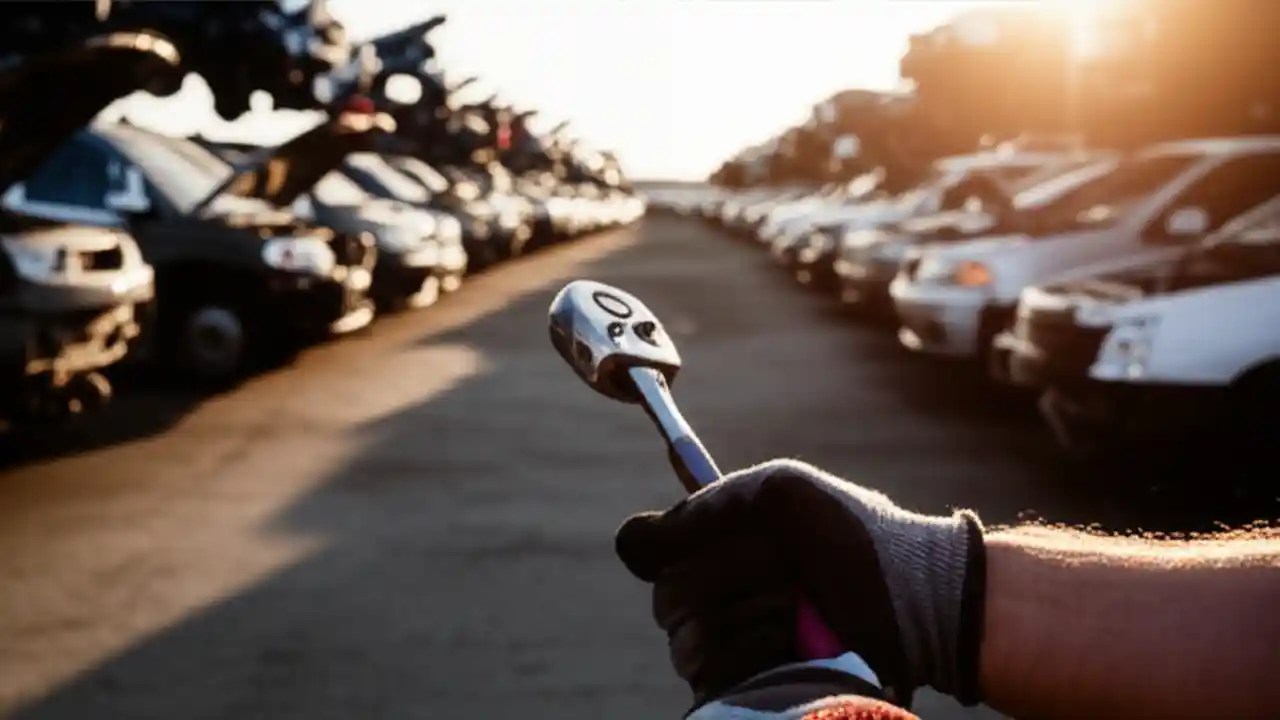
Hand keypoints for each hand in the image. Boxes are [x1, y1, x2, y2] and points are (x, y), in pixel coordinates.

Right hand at [615, 460, 985, 708]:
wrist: (916, 597)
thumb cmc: (852, 536)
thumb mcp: (778, 495)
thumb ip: (701, 509)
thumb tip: (631, 543)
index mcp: (713, 546)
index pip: (648, 551)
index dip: (679, 544)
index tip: (728, 536)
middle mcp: (711, 596)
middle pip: (667, 597)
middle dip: (729, 576)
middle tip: (784, 567)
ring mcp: (726, 646)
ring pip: (685, 641)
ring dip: (749, 615)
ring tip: (800, 607)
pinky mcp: (745, 689)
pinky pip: (713, 677)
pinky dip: (755, 651)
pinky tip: (796, 641)